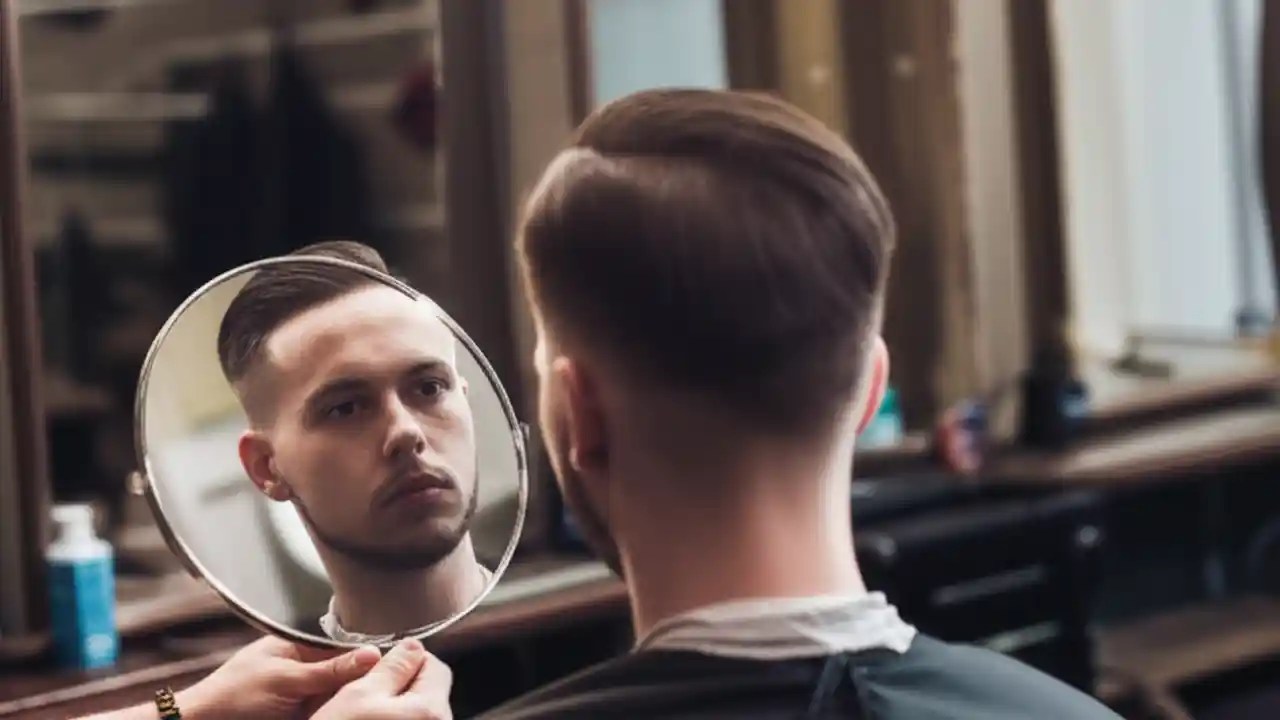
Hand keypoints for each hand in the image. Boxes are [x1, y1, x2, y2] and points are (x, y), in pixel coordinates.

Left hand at [178, 635, 381, 719]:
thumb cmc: (232, 697)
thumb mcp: (286, 680)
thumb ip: (330, 670)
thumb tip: (372, 655)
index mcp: (299, 645)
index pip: (345, 643)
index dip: (369, 653)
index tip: (394, 662)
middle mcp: (306, 668)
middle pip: (348, 670)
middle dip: (365, 678)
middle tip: (390, 685)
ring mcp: (305, 693)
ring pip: (342, 693)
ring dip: (354, 698)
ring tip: (379, 699)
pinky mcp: (304, 715)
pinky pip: (331, 711)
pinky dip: (341, 713)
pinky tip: (356, 713)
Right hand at [311, 638, 452, 719]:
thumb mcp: (360, 696)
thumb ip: (392, 668)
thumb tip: (413, 647)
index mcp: (432, 712)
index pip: (436, 668)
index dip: (408, 661)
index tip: (384, 667)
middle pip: (430, 694)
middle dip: (402, 689)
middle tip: (368, 697)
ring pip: (418, 716)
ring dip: (396, 712)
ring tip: (364, 719)